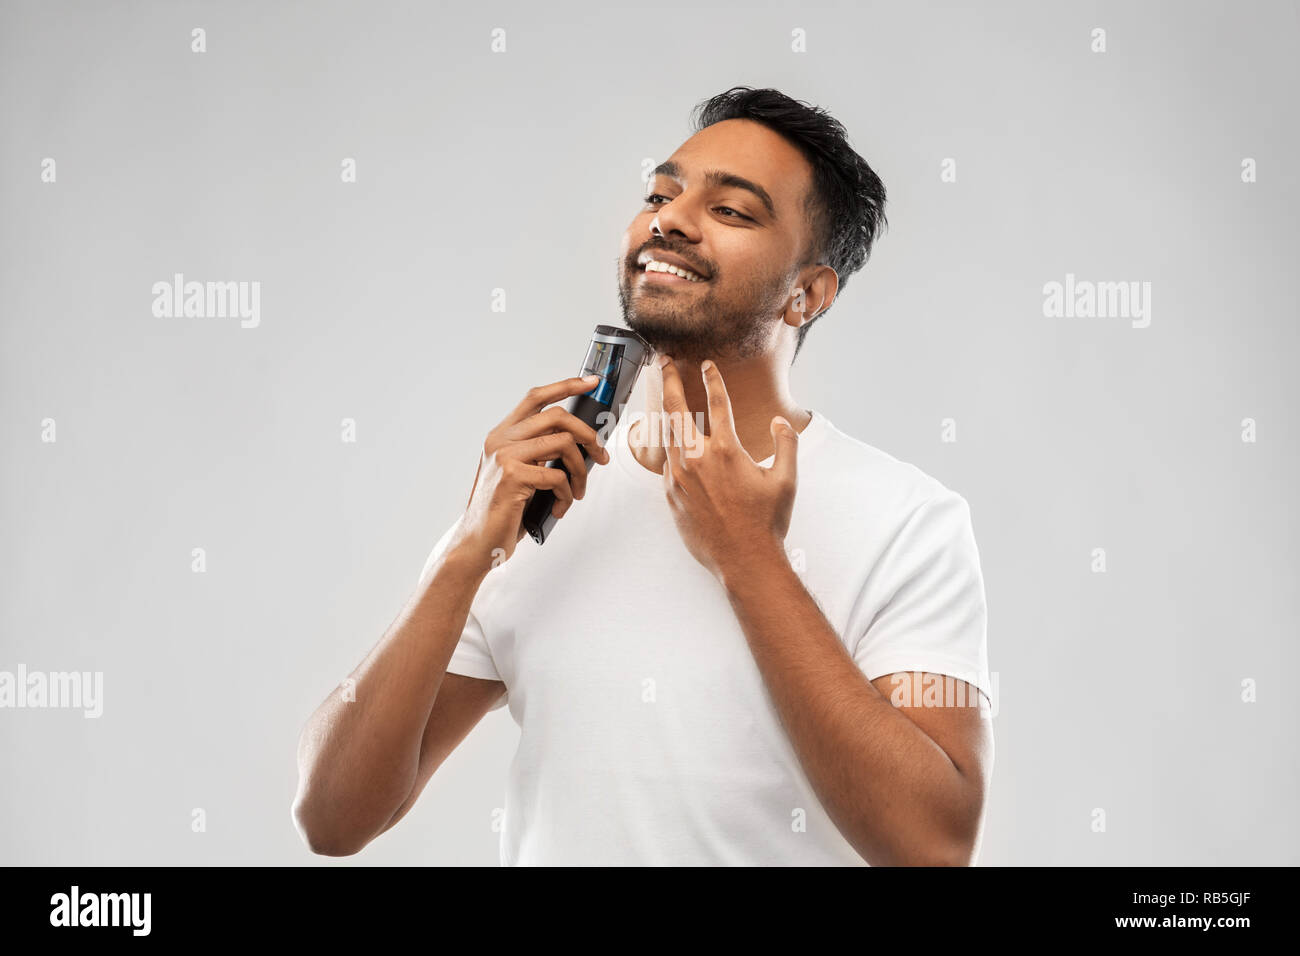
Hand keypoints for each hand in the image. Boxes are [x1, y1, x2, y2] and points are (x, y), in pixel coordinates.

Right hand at [450, 375, 610, 566]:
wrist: (477, 542)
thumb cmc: (503, 511)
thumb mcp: (520, 473)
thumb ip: (539, 454)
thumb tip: (580, 443)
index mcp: (502, 435)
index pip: (536, 398)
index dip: (566, 386)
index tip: (591, 383)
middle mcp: (500, 440)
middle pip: (557, 416)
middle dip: (588, 436)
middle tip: (600, 457)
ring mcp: (504, 457)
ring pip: (563, 444)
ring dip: (580, 471)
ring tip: (578, 491)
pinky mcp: (512, 477)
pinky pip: (557, 477)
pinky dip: (567, 494)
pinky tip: (560, 508)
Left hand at [659, 356, 798, 579]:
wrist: (744, 561)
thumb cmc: (767, 522)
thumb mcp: (786, 480)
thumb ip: (786, 444)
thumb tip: (779, 422)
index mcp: (727, 450)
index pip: (717, 403)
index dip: (712, 379)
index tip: (706, 364)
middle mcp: (698, 459)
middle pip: (677, 410)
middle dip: (670, 382)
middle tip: (664, 363)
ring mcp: (679, 478)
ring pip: (667, 436)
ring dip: (666, 413)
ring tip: (663, 396)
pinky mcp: (670, 496)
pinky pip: (667, 465)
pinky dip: (670, 450)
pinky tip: (673, 444)